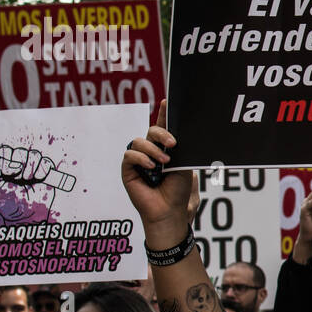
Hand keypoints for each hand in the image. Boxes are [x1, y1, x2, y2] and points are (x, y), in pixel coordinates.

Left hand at [0, 146, 56, 222]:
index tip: (7, 174)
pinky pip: (47, 162)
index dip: (7, 158)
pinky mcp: (46, 174)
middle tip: (19, 179)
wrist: (24, 218)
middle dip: (20, 164)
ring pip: (35, 155)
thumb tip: (14, 162)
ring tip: (28, 180)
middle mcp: (19, 166)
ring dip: (31, 167)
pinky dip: (43, 169)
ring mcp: (33, 169)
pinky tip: (38, 180)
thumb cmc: (7, 205)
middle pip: (20, 151)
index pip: (6, 151)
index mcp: (5, 167)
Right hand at [122, 99, 192, 242]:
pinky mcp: (128, 170)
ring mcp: (139, 160)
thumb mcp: (184, 164)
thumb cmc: (179, 190)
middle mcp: (151, 152)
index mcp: (165, 149)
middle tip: (173, 144)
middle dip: (162, 133)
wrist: (171, 210)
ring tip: (164, 162)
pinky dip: (141, 158)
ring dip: (153, 149)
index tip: (167, 101)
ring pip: (139, 141)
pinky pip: (129, 155)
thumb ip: (179, 147)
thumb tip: (176, 132)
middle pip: (151, 130)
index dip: (163, 113)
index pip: (163, 127)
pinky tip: (151, 167)